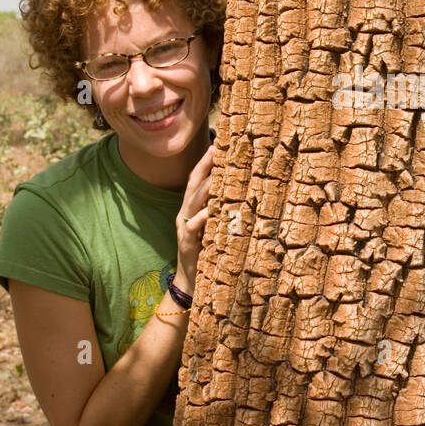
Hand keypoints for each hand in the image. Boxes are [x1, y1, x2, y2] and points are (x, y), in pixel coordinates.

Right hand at [175, 144, 214, 286]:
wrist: (190, 281)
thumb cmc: (205, 251)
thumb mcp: (212, 226)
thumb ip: (219, 209)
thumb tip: (239, 191)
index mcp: (192, 207)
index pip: (197, 179)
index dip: (206, 161)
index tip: (218, 144)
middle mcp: (186, 213)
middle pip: (194, 184)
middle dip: (205, 165)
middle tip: (217, 149)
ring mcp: (185, 228)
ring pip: (193, 201)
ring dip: (205, 186)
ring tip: (218, 172)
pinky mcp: (187, 243)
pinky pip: (194, 226)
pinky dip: (202, 217)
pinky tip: (210, 210)